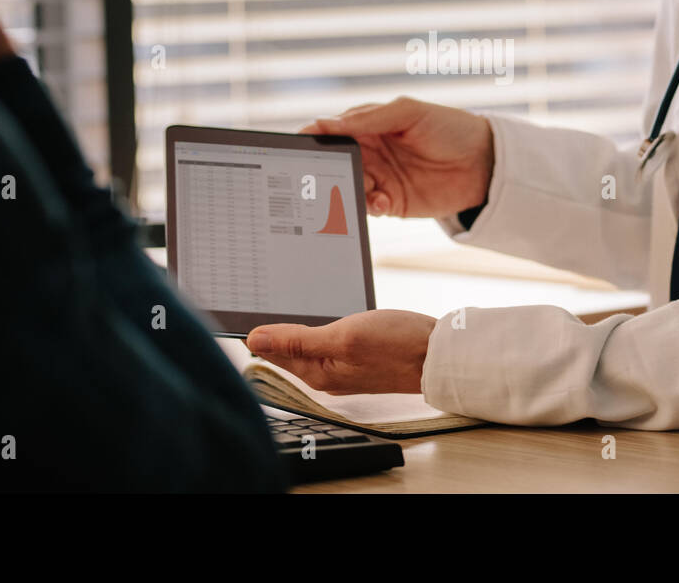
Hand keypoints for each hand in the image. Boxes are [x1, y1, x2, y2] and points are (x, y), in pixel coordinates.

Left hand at [246, 310, 436, 394]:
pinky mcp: (359, 359)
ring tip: (277, 306)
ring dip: (293, 329)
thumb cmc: (396, 345)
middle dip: (271, 331)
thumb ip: (298, 339)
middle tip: (253, 303)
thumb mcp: (343, 337)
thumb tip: (254, 339)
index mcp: (316, 373)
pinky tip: (317, 318)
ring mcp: (343, 367)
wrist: (438, 356)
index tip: (240, 312)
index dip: (257, 333)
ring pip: (307, 346)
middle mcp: (326, 375)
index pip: (272, 352)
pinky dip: (316, 330)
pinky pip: (326, 344)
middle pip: (288, 351)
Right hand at [300, 97, 492, 217]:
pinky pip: (369, 207)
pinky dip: (369, 206)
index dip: (315, 137)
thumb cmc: (450, 128)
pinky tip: (384, 201)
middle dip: (326, 169)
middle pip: (334, 162)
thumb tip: (327, 122)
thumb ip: (370, 118)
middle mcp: (370, 152)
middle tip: (322, 175)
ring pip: (348, 186)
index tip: (300, 144)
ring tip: (366, 187)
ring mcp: (380, 178)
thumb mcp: (409, 113)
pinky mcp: (393, 202)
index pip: (333, 131)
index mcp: (370, 125)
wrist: (485, 163)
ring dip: (349, 189)